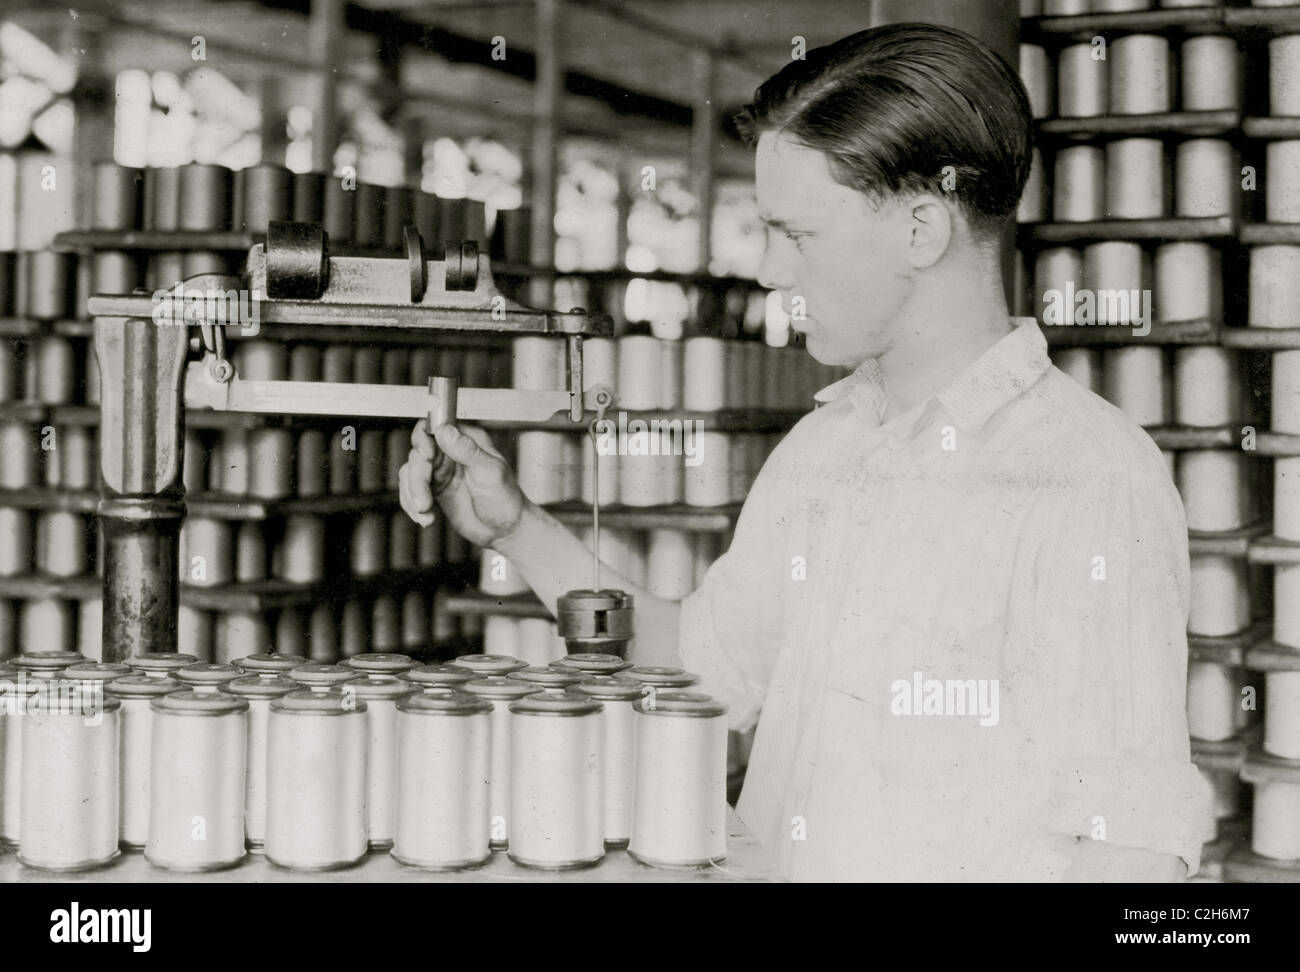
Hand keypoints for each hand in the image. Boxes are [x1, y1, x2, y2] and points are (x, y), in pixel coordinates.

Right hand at [398, 420, 526, 547]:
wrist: (505, 531)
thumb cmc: (506, 500)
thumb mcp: (490, 473)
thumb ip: (468, 451)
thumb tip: (445, 431)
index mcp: (467, 441)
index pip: (435, 428)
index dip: (423, 440)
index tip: (426, 458)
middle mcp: (451, 453)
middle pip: (417, 454)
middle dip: (416, 478)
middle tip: (424, 501)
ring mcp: (441, 472)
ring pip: (410, 473)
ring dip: (411, 494)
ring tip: (425, 512)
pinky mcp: (434, 490)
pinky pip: (411, 491)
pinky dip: (411, 505)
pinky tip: (425, 518)